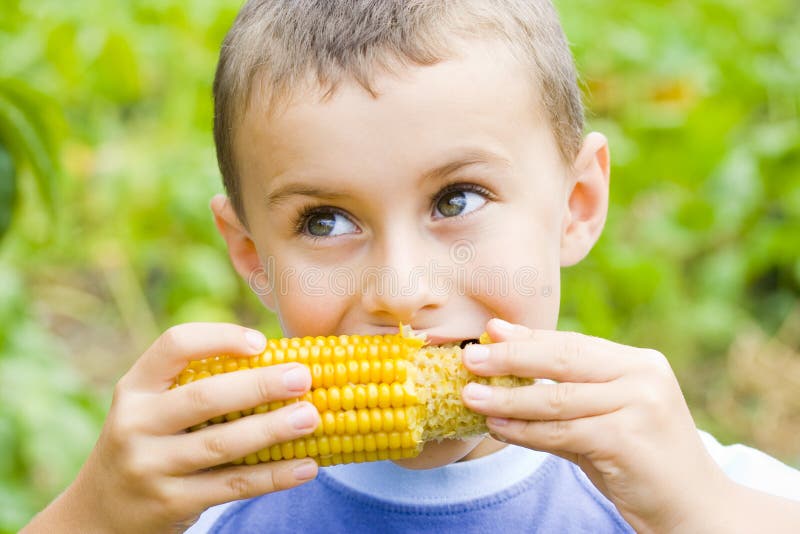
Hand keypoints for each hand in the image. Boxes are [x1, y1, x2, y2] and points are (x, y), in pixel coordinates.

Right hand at [24, 323, 319, 533]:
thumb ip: (196, 384)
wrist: (101, 514)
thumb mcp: (152, 408)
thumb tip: (281, 364)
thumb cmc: (149, 443)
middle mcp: (136, 424)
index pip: (174, 345)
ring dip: (272, 429)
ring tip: (311, 417)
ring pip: (222, 444)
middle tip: (303, 377)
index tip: (261, 343)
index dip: (220, 338)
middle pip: (204, 397)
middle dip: (259, 385)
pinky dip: (273, 476)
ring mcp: (151, 466)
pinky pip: (232, 486)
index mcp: (135, 388)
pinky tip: (306, 466)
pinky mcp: (171, 503)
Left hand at [461, 319, 730, 533]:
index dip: (528, 338)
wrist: (695, 509)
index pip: (573, 344)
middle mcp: (643, 376)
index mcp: (639, 363)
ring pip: (557, 399)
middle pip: (564, 360)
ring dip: (508, 399)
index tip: (490, 331)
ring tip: (472, 396)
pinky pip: (563, 433)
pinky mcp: (628, 440)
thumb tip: (508, 367)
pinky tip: (498, 428)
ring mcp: (639, 406)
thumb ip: (566, 393)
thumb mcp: (607, 416)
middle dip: (511, 358)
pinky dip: (526, 432)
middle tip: (471, 357)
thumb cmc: (640, 460)